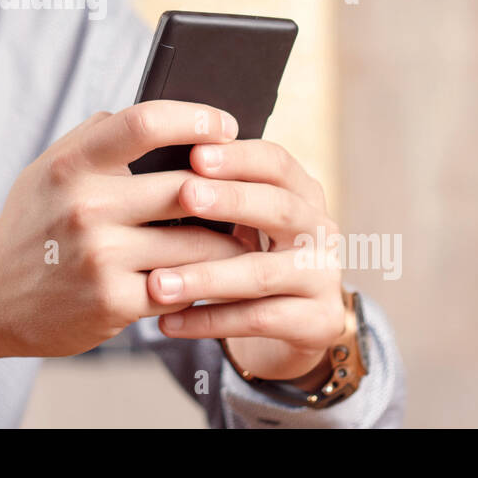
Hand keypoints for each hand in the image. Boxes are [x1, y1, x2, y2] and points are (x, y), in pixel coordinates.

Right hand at [0, 101, 255, 379]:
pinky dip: (206, 283)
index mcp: (73, 165)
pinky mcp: (114, 302)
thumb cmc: (31, 224)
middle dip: (230, 191)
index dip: (196, 117)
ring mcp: (101, 257)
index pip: (145, 122)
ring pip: (197, 242)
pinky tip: (216, 278)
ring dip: (228, 242)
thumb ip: (98, 138)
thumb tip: (164, 116)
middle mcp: (86, 207)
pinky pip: (183, 287)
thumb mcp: (49, 169)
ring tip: (245, 236)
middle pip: (188, 185)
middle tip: (253, 192)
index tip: (225, 125)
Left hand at [144, 139, 345, 383]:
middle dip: (230, 200)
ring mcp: (323, 278)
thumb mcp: (244, 220)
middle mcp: (320, 231)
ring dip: (205, 276)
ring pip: (262, 274)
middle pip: (280, 209)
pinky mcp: (318, 323)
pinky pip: (257, 321)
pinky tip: (166, 322)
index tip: (195, 154)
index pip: (277, 163)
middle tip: (184, 194)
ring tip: (157, 282)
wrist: (293, 323)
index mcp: (302, 194)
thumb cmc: (252, 256)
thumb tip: (154, 167)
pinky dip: (208, 321)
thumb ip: (217, 194)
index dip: (239, 157)